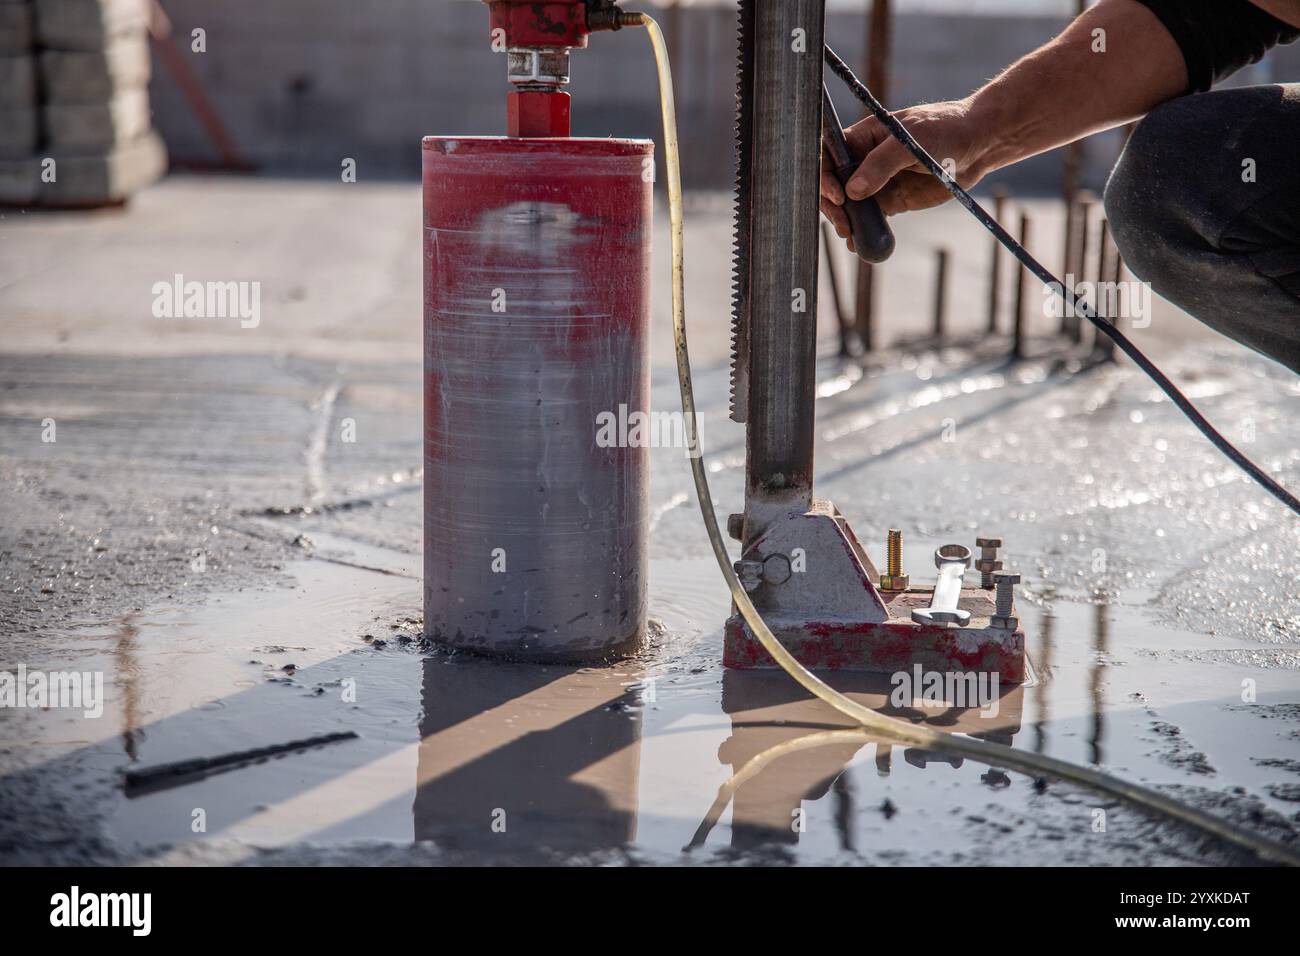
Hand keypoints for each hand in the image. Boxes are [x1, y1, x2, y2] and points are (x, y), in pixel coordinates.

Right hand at [820, 98, 987, 250]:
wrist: (978, 146)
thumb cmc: (945, 130)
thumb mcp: (911, 143)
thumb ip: (881, 165)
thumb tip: (852, 191)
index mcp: (863, 137)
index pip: (828, 155)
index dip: (826, 176)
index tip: (840, 196)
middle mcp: (864, 160)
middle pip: (834, 184)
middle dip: (833, 206)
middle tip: (845, 225)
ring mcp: (877, 182)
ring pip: (849, 205)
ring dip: (846, 221)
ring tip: (852, 236)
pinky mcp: (891, 201)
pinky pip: (870, 218)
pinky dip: (863, 231)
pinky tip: (860, 244)